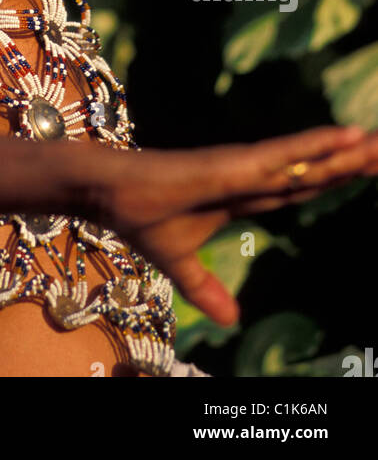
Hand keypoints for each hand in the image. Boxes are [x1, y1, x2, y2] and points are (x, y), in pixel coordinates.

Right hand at [89, 125, 377, 323]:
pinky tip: (345, 138)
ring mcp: (242, 166)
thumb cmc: (142, 219)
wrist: (108, 194)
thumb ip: (206, 288)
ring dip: (343, 151)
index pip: (299, 187)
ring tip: (376, 143)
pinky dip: (316, 147)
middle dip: (350, 163)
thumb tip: (231, 321)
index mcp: (242, 196)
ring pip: (304, 161)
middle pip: (311, 171)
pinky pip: (282, 157)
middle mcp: (249, 176)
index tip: (367, 169)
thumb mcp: (179, 265)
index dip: (333, 178)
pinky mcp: (231, 164)